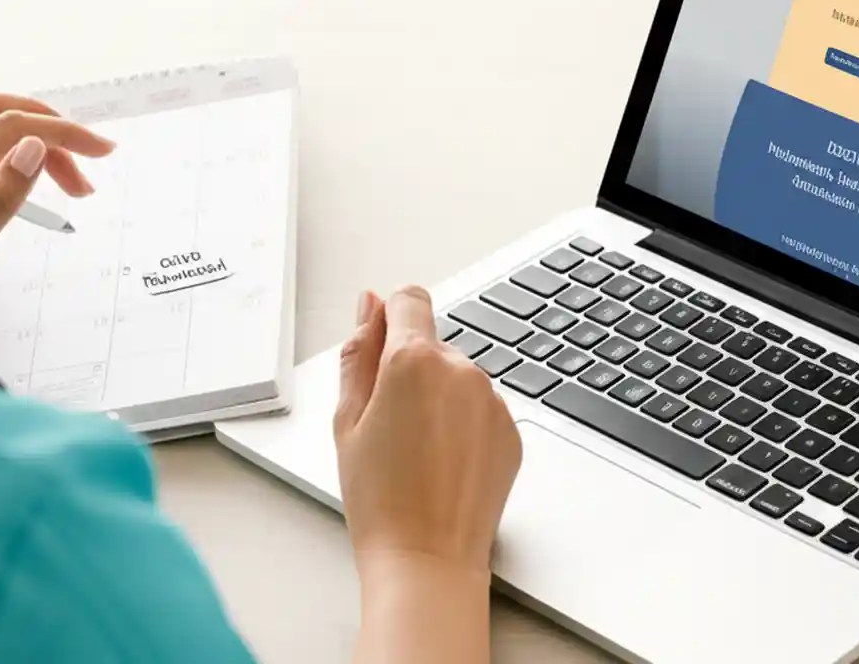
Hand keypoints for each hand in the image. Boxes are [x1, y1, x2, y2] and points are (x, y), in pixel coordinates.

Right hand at [334, 287, 521, 663]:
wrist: (428, 559)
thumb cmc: (379, 498)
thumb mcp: (346, 420)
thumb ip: (358, 353)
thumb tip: (369, 305)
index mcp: (413, 361)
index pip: (410, 299)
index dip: (390, 318)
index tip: (380, 349)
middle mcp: (462, 371)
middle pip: (433, 345)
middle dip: (410, 372)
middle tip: (388, 428)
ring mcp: (493, 402)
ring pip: (458, 380)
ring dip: (439, 400)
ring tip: (417, 455)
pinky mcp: (512, 432)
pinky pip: (481, 411)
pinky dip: (464, 427)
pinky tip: (445, 467)